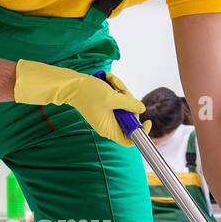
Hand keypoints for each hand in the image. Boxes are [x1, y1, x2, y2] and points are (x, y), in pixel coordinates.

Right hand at [14, 60, 150, 146]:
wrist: (72, 84)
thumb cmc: (89, 93)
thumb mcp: (113, 98)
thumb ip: (130, 105)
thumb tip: (142, 109)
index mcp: (109, 129)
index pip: (129, 141)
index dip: (140, 133)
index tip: (148, 121)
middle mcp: (109, 125)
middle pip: (130, 119)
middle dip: (129, 103)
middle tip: (123, 91)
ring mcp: (107, 115)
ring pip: (125, 107)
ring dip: (122, 92)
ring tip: (112, 82)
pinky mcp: (106, 107)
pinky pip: (118, 100)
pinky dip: (116, 89)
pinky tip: (109, 80)